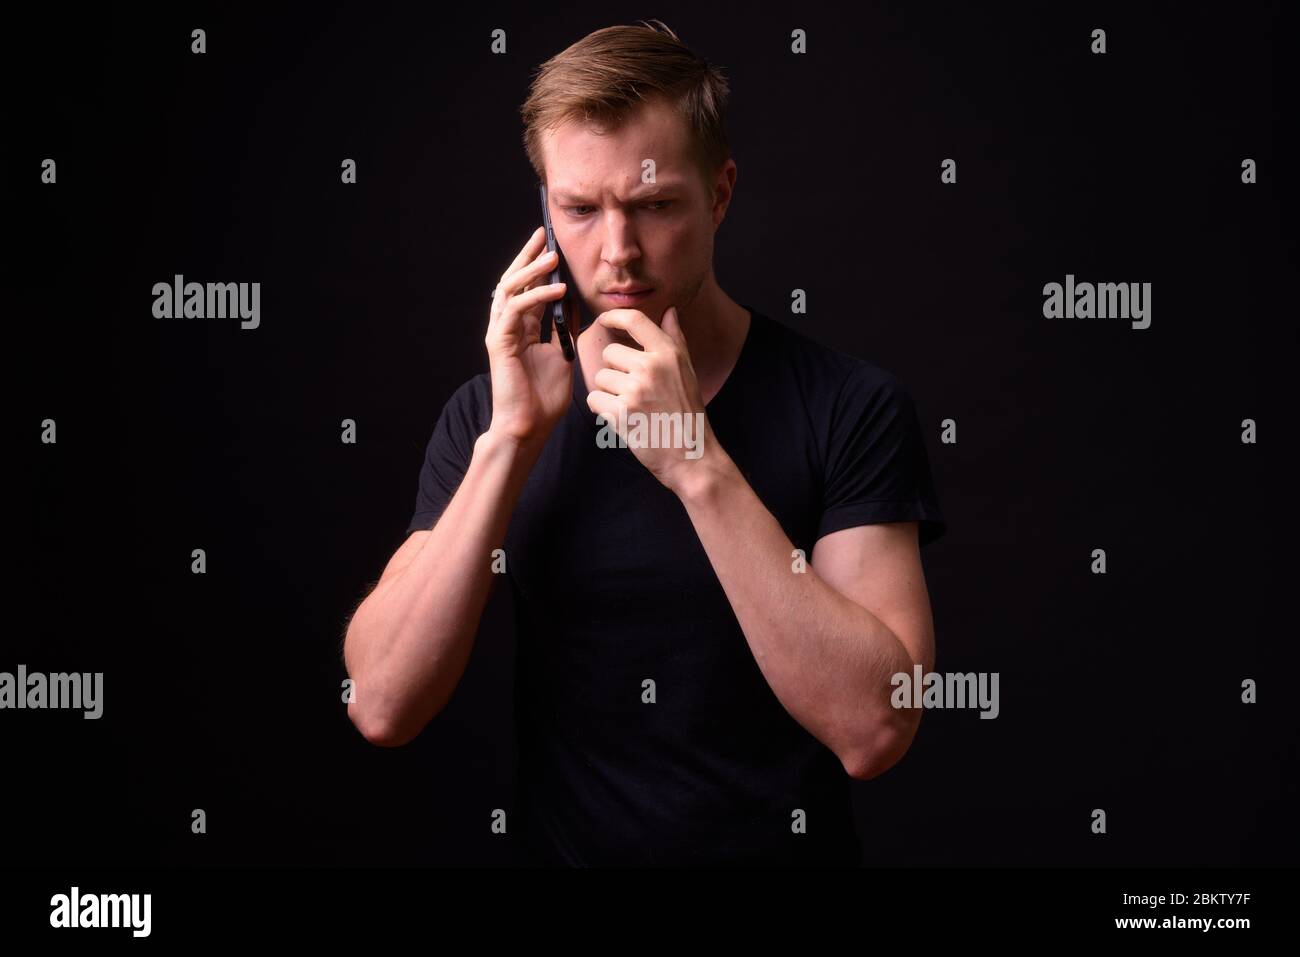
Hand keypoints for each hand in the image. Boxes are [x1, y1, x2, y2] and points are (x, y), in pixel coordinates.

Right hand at [484, 226, 579, 446]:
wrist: (530, 426)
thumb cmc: (544, 397)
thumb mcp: (563, 354)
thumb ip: (565, 329)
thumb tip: (574, 304)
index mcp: (520, 328)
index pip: (527, 287)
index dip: (537, 266)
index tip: (552, 245)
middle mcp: (507, 326)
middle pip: (513, 281)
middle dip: (528, 257)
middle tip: (543, 235)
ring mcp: (500, 333)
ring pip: (511, 289)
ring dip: (532, 271)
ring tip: (552, 257)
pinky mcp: (499, 343)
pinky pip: (517, 310)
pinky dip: (537, 297)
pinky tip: (558, 290)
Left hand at [586, 305, 718, 491]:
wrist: (690, 455)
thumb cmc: (687, 412)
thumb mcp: (687, 371)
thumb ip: (675, 339)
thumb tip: (669, 311)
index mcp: (668, 354)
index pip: (635, 320)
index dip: (613, 315)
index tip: (605, 319)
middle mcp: (651, 368)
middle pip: (609, 353)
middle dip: (614, 370)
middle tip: (634, 390)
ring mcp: (635, 390)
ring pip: (600, 378)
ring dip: (608, 392)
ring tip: (631, 406)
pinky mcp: (621, 413)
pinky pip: (594, 400)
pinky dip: (603, 409)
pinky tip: (623, 417)